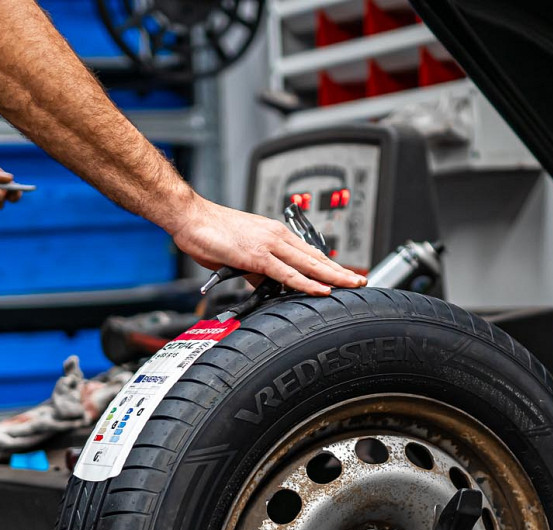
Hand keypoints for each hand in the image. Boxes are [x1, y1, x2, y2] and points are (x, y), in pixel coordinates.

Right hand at [167, 196, 365, 295]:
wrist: (190, 217)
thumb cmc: (210, 232)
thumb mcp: (239, 256)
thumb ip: (256, 270)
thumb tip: (266, 284)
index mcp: (274, 234)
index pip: (309, 252)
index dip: (330, 265)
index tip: (345, 275)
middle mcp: (276, 236)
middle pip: (316, 257)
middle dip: (340, 270)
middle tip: (361, 280)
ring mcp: (269, 245)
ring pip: (308, 263)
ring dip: (332, 276)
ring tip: (352, 285)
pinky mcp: (257, 256)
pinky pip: (287, 273)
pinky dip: (306, 282)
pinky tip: (321, 289)